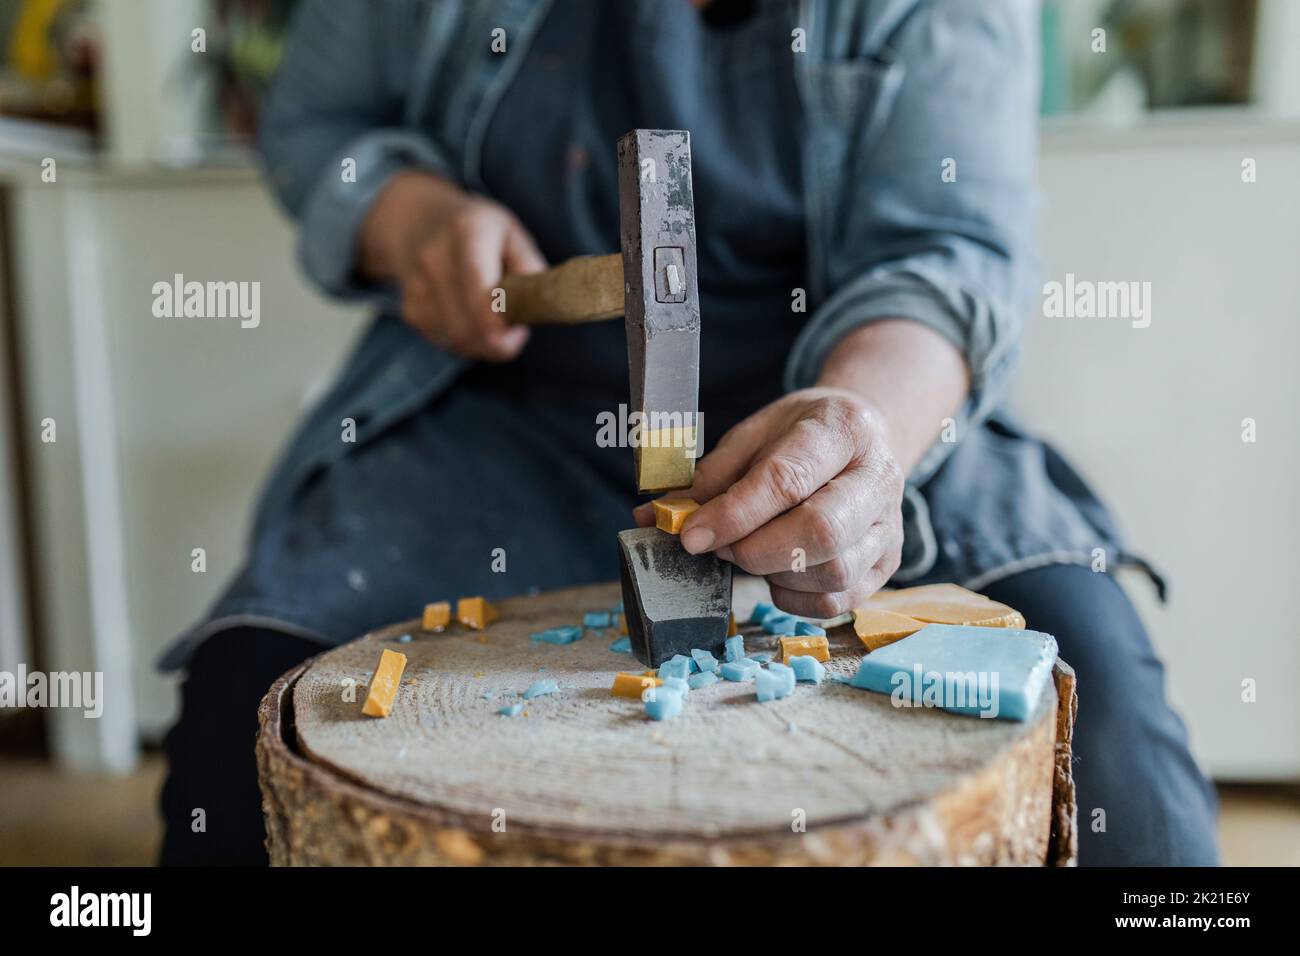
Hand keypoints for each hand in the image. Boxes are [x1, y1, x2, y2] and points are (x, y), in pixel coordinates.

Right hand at [361, 171, 546, 361]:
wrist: (419, 221)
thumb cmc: (479, 232)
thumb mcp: (512, 234)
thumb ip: (530, 267)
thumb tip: (537, 304)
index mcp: (467, 232)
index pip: (478, 290)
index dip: (496, 323)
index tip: (516, 333)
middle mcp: (434, 257)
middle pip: (466, 327)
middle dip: (498, 342)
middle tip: (515, 330)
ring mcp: (416, 285)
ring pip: (456, 341)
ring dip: (483, 344)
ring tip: (493, 320)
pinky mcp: (410, 309)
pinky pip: (445, 342)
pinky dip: (465, 342)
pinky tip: (470, 318)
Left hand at [633, 388, 903, 617]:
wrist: (865, 436)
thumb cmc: (801, 435)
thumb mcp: (754, 433)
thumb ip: (711, 476)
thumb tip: (653, 517)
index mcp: (843, 429)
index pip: (787, 480)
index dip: (734, 514)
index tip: (690, 535)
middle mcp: (879, 478)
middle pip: (820, 532)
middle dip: (755, 550)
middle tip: (720, 546)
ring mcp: (890, 526)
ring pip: (832, 573)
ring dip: (773, 574)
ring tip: (749, 551)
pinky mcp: (887, 564)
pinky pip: (836, 601)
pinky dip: (794, 596)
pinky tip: (777, 571)